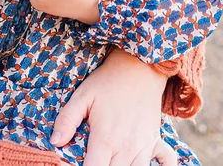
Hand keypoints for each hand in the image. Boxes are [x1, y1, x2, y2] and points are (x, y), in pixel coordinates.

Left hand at [52, 48, 175, 165]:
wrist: (139, 67)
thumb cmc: (107, 81)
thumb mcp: (82, 96)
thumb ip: (67, 120)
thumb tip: (55, 142)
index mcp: (105, 138)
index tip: (79, 164)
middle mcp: (126, 147)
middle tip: (96, 158)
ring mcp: (144, 146)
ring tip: (112, 160)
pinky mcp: (156, 140)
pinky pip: (167, 163)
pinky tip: (147, 164)